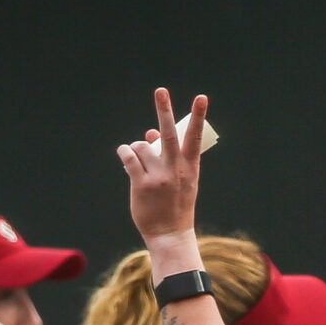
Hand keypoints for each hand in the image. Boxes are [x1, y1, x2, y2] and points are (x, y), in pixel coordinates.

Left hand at [119, 86, 206, 245]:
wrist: (170, 234)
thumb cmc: (176, 204)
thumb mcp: (181, 180)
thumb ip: (168, 155)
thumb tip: (151, 131)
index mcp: (190, 167)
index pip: (195, 137)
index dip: (198, 116)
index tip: (201, 98)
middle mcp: (175, 170)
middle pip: (169, 134)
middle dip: (164, 110)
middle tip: (160, 90)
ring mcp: (158, 178)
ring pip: (141, 146)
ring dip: (136, 148)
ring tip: (137, 158)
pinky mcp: (141, 185)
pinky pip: (128, 158)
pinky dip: (124, 152)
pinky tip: (124, 154)